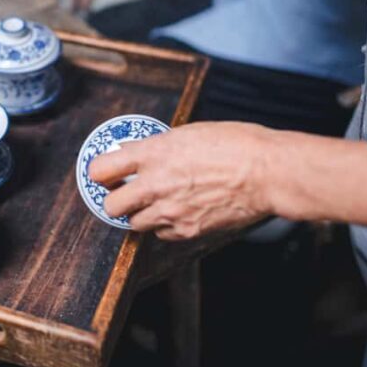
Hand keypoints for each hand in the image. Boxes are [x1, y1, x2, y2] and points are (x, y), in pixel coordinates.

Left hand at [88, 122, 276, 240]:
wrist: (267, 173)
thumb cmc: (236, 144)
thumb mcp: (190, 132)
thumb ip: (157, 146)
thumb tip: (133, 150)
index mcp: (154, 153)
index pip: (101, 169)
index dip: (99, 172)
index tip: (104, 173)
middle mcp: (156, 184)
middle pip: (110, 206)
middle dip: (114, 200)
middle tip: (124, 193)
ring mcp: (170, 211)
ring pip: (134, 223)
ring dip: (140, 214)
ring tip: (157, 201)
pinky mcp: (187, 230)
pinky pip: (162, 234)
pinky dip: (165, 226)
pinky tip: (179, 211)